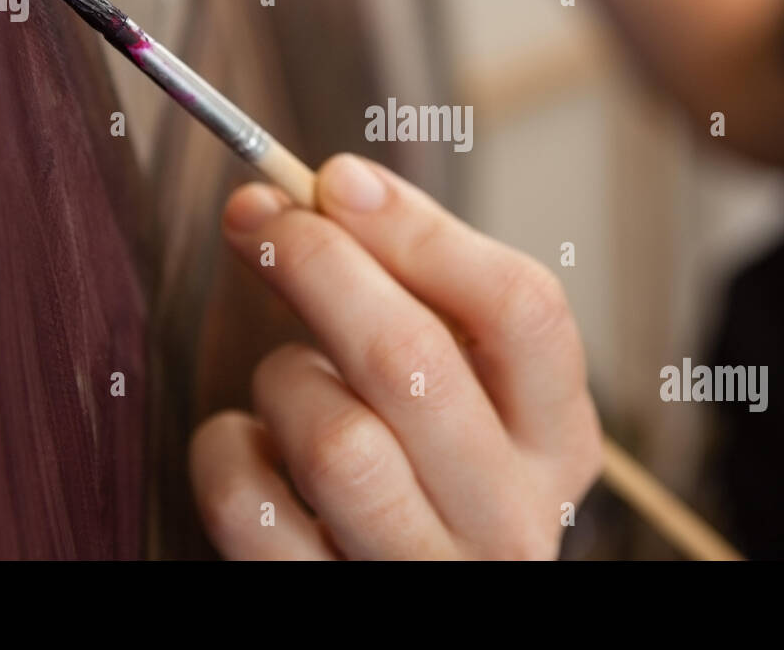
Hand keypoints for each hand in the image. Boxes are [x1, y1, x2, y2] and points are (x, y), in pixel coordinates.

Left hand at [189, 154, 602, 558]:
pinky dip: (224, 450)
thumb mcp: (458, 382)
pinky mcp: (335, 605)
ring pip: (336, 442)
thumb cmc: (424, 460)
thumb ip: (411, 287)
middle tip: (259, 219)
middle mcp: (511, 518)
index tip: (337, 178)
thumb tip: (323, 188)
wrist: (412, 591)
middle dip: (319, 266)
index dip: (420, 230)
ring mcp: (427, 574)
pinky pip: (250, 508)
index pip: (522, 309)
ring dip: (283, 378)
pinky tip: (249, 442)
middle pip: (412, 362)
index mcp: (559, 442)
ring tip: (288, 378)